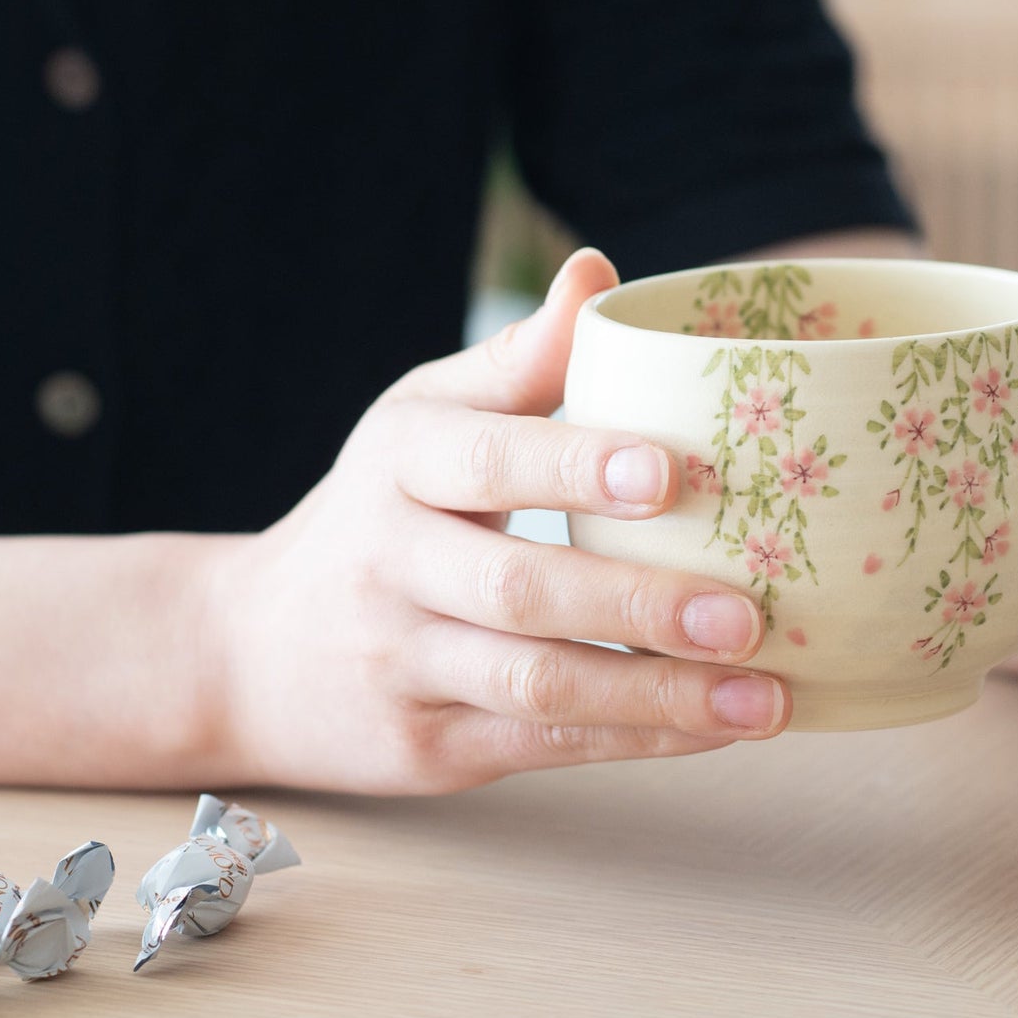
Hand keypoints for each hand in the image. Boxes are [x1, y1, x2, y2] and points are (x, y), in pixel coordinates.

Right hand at [206, 249, 788, 793]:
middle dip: (639, 604)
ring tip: (766, 700)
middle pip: (520, 588)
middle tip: (747, 614)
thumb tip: (598, 270)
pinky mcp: (425, 747)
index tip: (675, 473)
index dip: (578, 467)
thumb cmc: (378, 511)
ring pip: (536, 682)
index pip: (489, 459)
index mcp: (401, 461)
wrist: (251, 652)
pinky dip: (635, 738)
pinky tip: (714, 727)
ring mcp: (402, 663)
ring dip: (658, 695)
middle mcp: (392, 563)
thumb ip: (520, 361)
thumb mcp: (425, 419)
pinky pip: (542, 744)